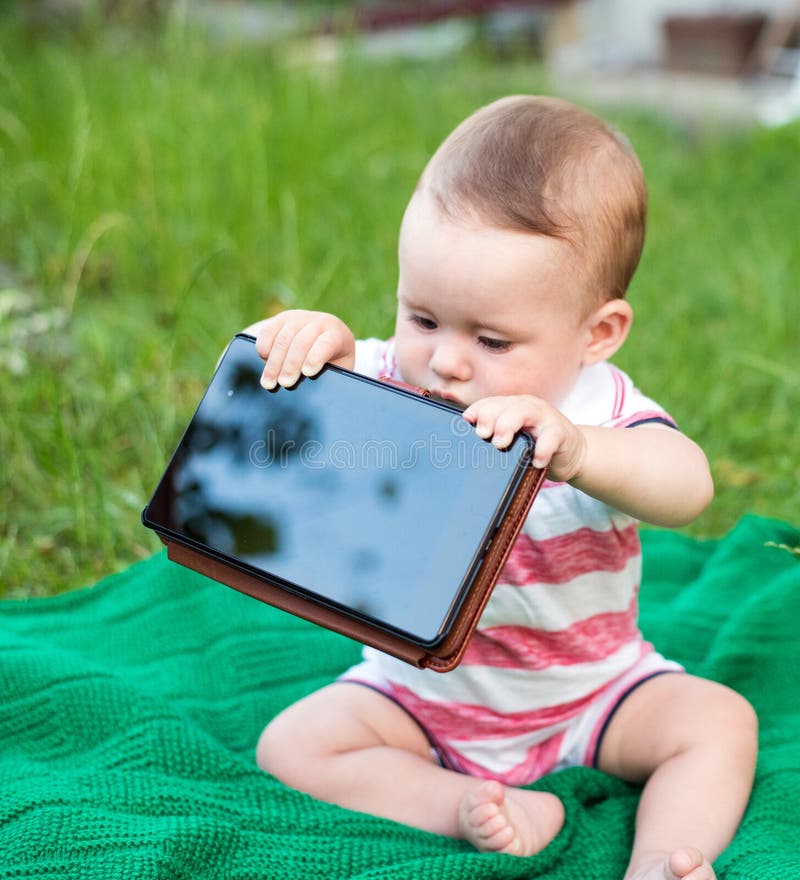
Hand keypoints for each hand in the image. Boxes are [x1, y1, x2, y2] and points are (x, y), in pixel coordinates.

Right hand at [248, 310, 355, 389]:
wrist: (325, 338)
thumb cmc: (333, 361)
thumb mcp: (338, 368)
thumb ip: (329, 375)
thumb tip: (313, 392)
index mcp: (337, 334)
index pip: (326, 343)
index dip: (316, 357)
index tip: (308, 373)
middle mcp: (318, 322)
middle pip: (300, 342)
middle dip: (291, 365)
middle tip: (285, 384)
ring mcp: (298, 318)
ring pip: (282, 339)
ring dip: (274, 363)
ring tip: (269, 383)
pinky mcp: (281, 319)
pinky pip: (268, 331)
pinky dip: (264, 348)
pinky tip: (264, 363)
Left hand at [462, 395, 586, 480]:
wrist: (572, 454)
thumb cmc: (536, 447)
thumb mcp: (514, 439)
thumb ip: (495, 436)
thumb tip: (465, 446)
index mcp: (512, 407)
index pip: (490, 403)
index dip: (477, 411)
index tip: (467, 422)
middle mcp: (527, 407)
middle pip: (504, 405)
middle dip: (489, 417)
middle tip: (483, 435)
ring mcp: (545, 417)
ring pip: (524, 412)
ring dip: (508, 425)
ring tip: (500, 444)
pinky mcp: (562, 432)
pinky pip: (551, 437)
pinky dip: (542, 450)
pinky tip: (536, 461)